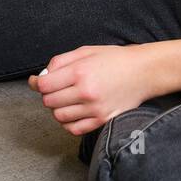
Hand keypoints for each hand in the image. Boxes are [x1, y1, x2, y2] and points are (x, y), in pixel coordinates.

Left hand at [27, 45, 156, 136]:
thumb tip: (41, 76)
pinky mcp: (102, 120)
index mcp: (80, 72)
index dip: (37, 83)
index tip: (38, 81)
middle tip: (55, 88)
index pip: (44, 85)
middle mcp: (86, 92)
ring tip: (65, 99)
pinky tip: (72, 112)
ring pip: (59, 116)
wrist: (143, 72)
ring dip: (57, 108)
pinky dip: (67, 123)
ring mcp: (95, 109)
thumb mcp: (85, 51)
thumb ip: (60, 62)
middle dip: (48, 94)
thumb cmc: (114, 59)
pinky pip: (74, 129)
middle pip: (49, 101)